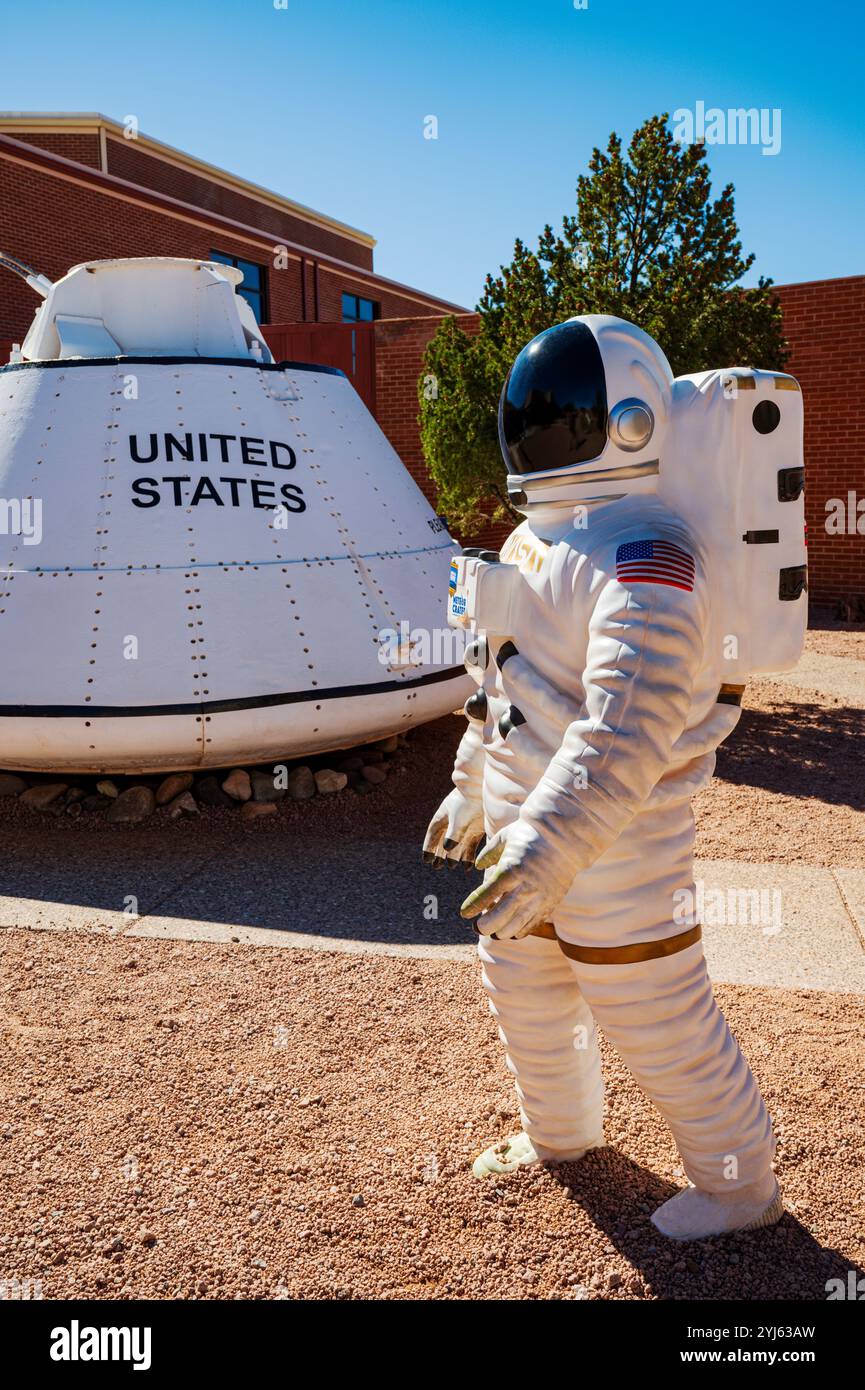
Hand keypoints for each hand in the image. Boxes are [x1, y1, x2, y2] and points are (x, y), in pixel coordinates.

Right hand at [422, 788, 484, 870]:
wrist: (484, 790)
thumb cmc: (467, 801)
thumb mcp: (458, 818)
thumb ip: (452, 834)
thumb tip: (447, 849)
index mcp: (443, 816)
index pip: (433, 834)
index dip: (429, 847)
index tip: (426, 859)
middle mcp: (452, 822)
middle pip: (443, 841)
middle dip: (440, 854)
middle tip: (436, 866)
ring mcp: (465, 826)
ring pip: (457, 844)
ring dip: (454, 856)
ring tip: (451, 867)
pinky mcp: (476, 829)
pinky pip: (470, 845)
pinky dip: (469, 855)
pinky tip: (468, 866)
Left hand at [460, 820, 570, 939]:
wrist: (566, 837)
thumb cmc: (531, 833)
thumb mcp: (505, 836)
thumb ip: (489, 852)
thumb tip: (478, 866)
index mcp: (510, 869)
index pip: (486, 894)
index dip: (473, 906)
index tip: (464, 913)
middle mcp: (525, 886)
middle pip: (500, 915)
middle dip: (485, 926)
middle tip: (477, 928)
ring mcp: (540, 896)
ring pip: (517, 923)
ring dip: (502, 932)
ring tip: (493, 934)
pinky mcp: (551, 901)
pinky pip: (534, 922)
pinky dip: (522, 930)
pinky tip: (512, 933)